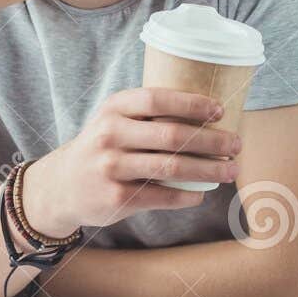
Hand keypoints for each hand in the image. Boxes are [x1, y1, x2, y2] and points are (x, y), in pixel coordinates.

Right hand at [21, 88, 241, 231]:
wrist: (62, 186)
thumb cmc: (101, 148)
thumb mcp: (112, 121)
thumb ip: (147, 115)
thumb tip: (208, 114)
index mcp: (112, 109)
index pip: (157, 99)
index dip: (192, 103)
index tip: (219, 110)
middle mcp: (109, 135)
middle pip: (172, 136)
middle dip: (212, 140)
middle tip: (236, 144)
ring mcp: (111, 168)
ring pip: (172, 168)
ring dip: (209, 170)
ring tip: (230, 170)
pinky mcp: (116, 197)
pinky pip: (164, 196)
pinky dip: (189, 196)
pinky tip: (201, 193)